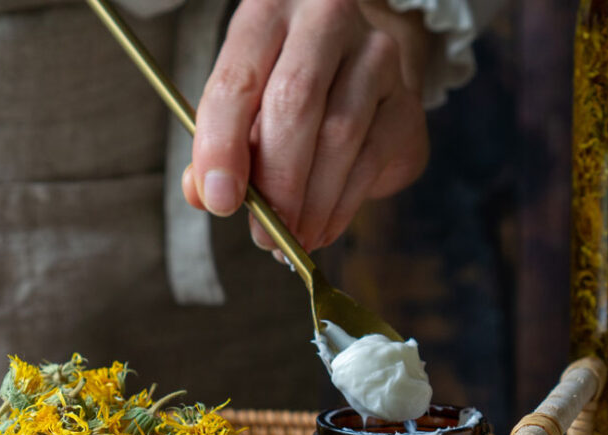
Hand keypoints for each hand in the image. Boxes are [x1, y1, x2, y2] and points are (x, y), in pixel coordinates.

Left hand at [184, 0, 429, 253]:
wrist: (355, 66)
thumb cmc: (284, 84)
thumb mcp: (242, 100)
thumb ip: (217, 143)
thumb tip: (202, 193)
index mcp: (269, 12)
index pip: (238, 80)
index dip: (223, 146)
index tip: (220, 201)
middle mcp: (327, 20)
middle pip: (295, 103)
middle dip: (276, 182)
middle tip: (263, 232)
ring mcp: (375, 55)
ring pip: (339, 136)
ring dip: (311, 203)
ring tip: (290, 239)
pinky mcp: (406, 99)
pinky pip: (371, 160)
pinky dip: (342, 206)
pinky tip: (321, 228)